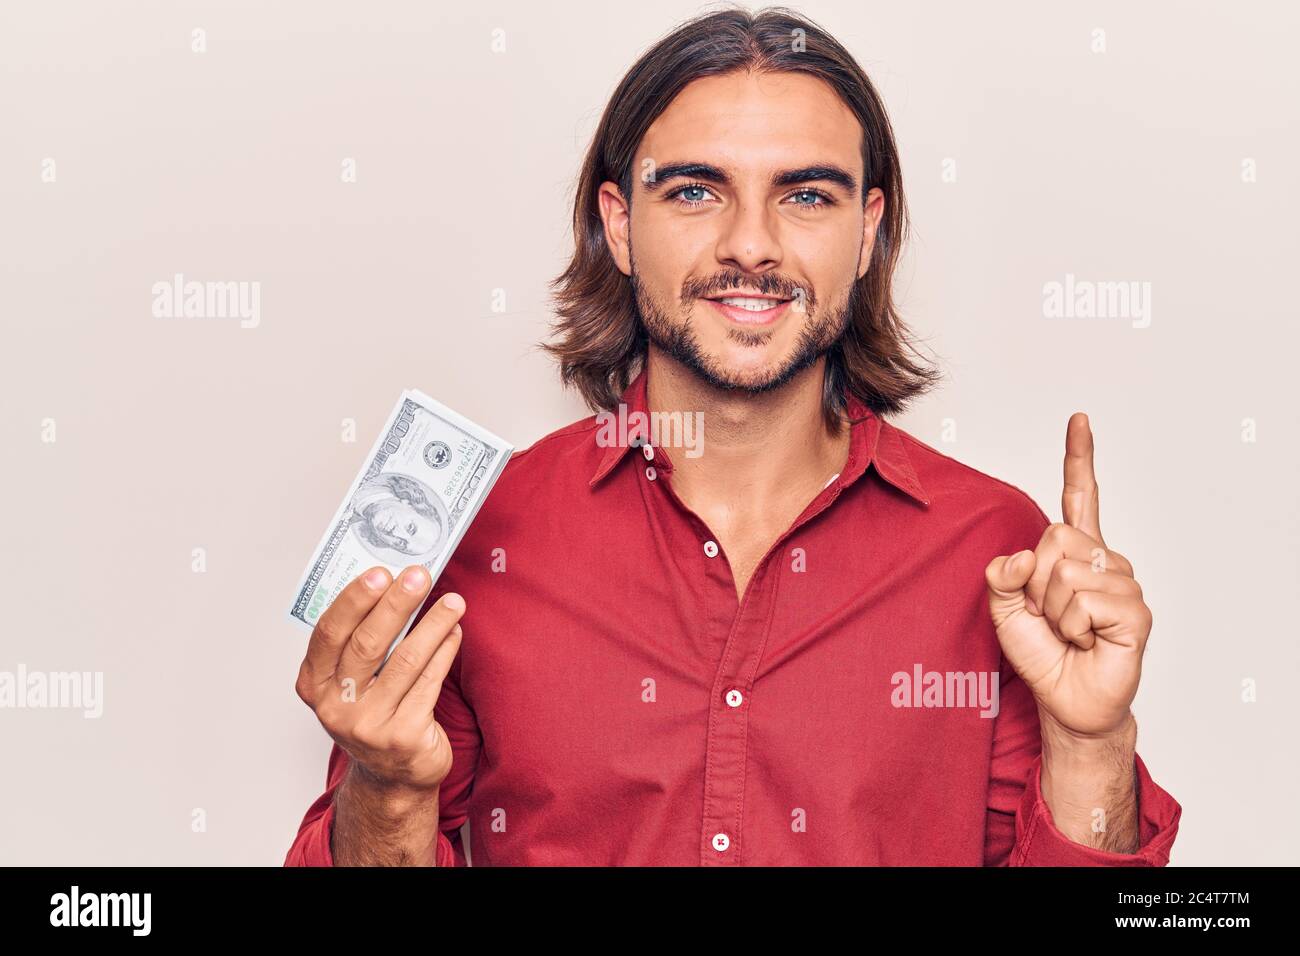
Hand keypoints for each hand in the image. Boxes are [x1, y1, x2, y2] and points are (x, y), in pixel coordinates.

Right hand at [295, 565, 464, 793]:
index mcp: (314, 685)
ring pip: (406, 661)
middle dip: (396, 604)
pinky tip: (454, 632)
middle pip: (367, 644)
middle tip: (419, 576)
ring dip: (432, 624)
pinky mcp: (405, 737)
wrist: (392, 776)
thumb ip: (360, 641)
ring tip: (452, 601)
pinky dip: (444, 651)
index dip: (353, 600)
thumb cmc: (374, 712)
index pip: (328, 634)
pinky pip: (429, 682)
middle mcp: (336, 707)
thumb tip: (393, 584)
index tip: (379, 572)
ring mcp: (370, 726)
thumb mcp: (351, 682)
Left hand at [984, 414, 1150, 737]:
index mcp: (1075, 552)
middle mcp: (1104, 560)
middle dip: (1035, 583)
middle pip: (1054, 537)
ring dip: (1052, 611)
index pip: (1079, 496)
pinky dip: (1072, 627)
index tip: (1079, 419)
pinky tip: (1086, 642)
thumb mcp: (1003, 611)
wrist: (1065, 701)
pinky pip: (1085, 602)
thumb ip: (999, 577)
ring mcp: (1124, 585)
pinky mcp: (1135, 614)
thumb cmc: (1041, 653)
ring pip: (1066, 573)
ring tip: (1068, 632)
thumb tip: (1019, 558)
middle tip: (1048, 615)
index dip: (1079, 458)